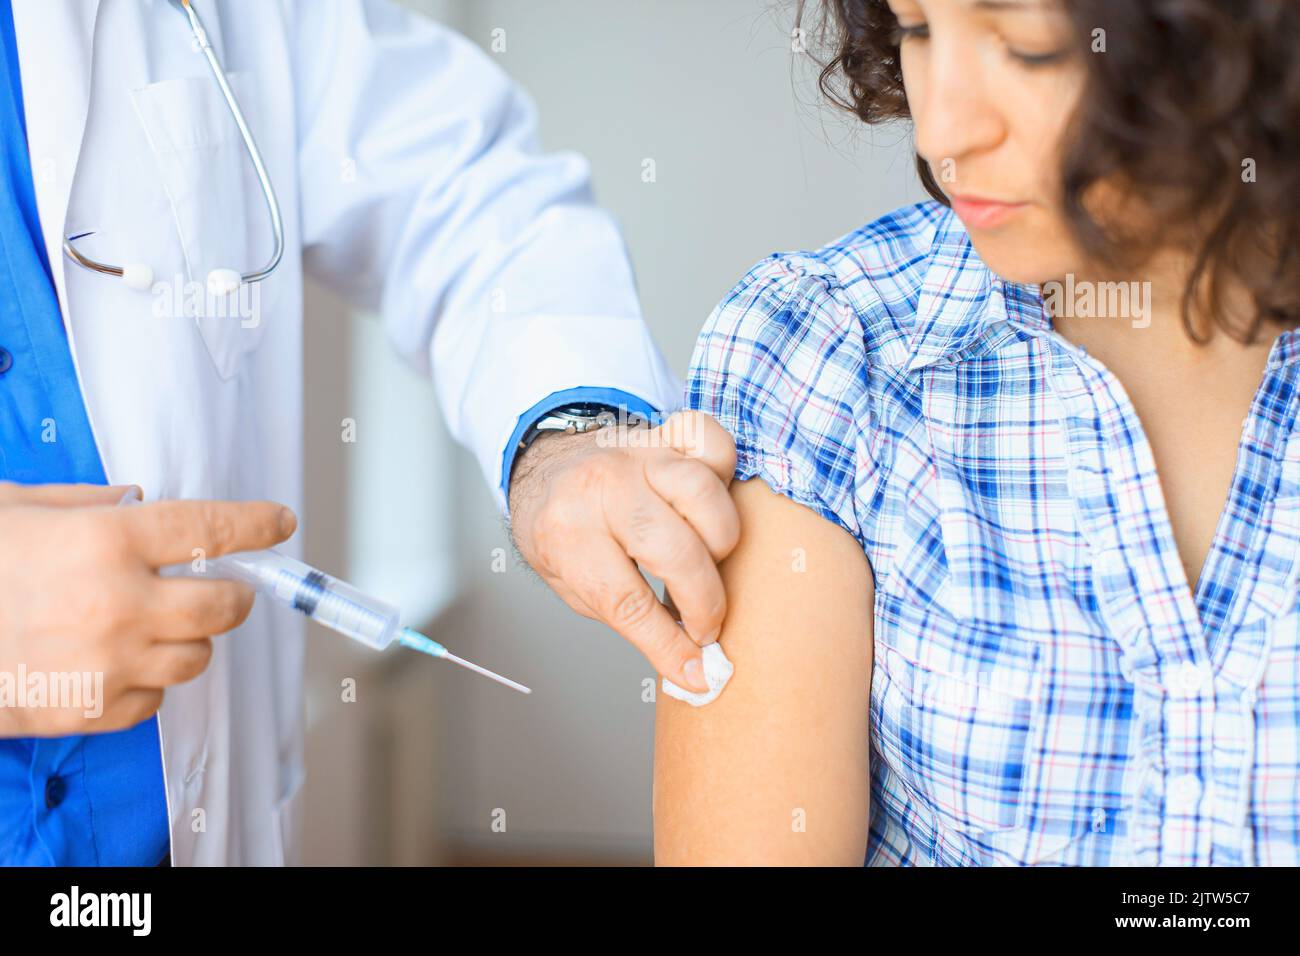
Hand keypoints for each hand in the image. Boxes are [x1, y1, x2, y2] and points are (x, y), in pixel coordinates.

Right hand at [0, 482, 296, 736]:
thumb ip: (86, 502)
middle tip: (222, 587)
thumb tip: (136, 500)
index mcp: (104, 542)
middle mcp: (118, 604)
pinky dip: (147, 680)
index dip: (253, 524)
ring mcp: (108, 664)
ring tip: (151, 625)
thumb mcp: (14, 508)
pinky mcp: (91, 711)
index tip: (278, 522)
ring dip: (188, 639)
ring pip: (196, 657)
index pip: (207, 528)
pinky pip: (155, 698)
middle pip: (223, 607)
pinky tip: (114, 661)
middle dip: (234, 595)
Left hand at [508, 410, 739, 691]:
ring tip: (708, 562)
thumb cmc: (561, 531)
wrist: (545, 466)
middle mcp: (603, 489)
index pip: (626, 602)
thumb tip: (690, 663)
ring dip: (720, 541)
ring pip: (704, 494)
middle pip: (675, 550)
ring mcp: (637, 457)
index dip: (669, 646)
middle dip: (704, 603)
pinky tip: (710, 500)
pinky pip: (711, 443)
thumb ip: (629, 618)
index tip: (696, 672)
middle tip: (705, 626)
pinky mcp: (665, 437)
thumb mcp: (570, 585)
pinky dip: (722, 471)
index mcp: (567, 533)